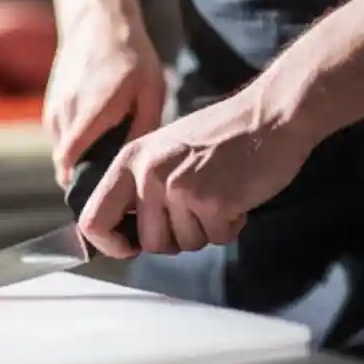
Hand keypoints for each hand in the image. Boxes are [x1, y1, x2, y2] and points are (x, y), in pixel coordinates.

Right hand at [46, 3, 164, 187]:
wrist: (98, 20)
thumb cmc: (131, 56)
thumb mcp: (151, 91)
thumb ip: (143, 129)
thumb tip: (135, 164)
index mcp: (91, 112)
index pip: (70, 162)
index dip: (80, 185)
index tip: (100, 197)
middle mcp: (66, 112)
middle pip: (65, 163)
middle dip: (84, 177)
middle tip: (111, 182)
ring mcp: (55, 107)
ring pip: (61, 150)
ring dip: (78, 159)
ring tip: (106, 156)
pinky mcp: (51, 103)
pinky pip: (59, 136)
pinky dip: (73, 142)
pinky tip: (96, 135)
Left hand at [79, 90, 316, 256]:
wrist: (270, 116)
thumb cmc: (222, 136)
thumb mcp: (164, 151)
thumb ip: (140, 187)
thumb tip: (122, 235)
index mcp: (130, 160)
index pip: (93, 220)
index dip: (110, 245)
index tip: (129, 248)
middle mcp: (149, 174)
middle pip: (149, 243)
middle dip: (177, 237)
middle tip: (198, 208)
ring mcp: (179, 188)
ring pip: (185, 244)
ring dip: (207, 229)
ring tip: (220, 193)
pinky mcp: (212, 202)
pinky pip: (217, 239)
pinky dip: (230, 226)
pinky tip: (237, 196)